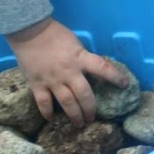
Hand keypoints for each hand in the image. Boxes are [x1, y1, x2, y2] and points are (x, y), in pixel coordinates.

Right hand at [4, 18, 131, 125]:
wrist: (28, 30)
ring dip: (75, 115)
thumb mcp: (73, 42)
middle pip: (84, 95)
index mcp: (79, 58)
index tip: (125, 84)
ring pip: (67, 103)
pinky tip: (51, 118)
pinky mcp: (38, 84)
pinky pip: (44, 103)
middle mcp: (68, 71)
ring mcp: (53, 80)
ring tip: (79, 123)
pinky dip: (48, 112)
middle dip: (90, 109)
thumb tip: (87, 69)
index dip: (115, 77)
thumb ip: (81, 57)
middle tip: (91, 118)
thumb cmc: (53, 33)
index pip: (103, 68)